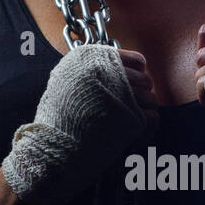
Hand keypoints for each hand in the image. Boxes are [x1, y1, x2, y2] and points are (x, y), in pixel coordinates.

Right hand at [2, 42, 157, 204]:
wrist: (51, 146)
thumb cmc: (56, 117)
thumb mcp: (65, 80)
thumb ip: (91, 70)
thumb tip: (128, 69)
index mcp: (90, 58)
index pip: (135, 60)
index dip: (138, 74)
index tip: (136, 84)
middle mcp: (107, 71)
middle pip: (145, 80)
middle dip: (142, 95)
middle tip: (132, 108)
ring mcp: (120, 94)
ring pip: (151, 99)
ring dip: (144, 112)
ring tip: (130, 122)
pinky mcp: (130, 117)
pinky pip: (153, 118)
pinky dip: (147, 128)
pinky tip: (134, 133)